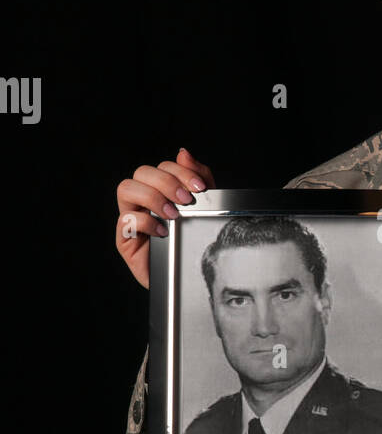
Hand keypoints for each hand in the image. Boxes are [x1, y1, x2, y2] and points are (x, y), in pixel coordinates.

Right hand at [115, 147, 214, 288]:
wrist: (188, 280)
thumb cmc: (191, 243)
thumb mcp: (204, 208)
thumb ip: (198, 179)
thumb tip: (184, 153)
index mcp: (160, 189)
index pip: (163, 166)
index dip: (181, 170)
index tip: (201, 187)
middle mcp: (142, 200)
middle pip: (142, 172)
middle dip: (167, 181)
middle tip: (187, 200)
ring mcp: (131, 218)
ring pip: (126, 188)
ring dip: (153, 197)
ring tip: (174, 215)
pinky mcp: (125, 240)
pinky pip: (125, 221)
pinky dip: (146, 222)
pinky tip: (164, 232)